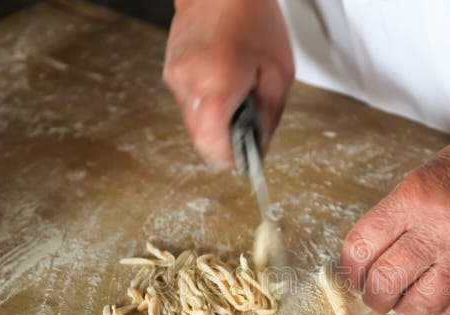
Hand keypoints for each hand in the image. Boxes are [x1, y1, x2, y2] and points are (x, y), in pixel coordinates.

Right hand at [163, 0, 293, 167]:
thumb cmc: (255, 21)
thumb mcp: (279, 75)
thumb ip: (268, 118)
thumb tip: (258, 150)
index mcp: (217, 86)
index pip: (213, 146)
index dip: (231, 158)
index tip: (245, 158)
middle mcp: (189, 84)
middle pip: (201, 139)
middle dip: (224, 141)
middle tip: (246, 127)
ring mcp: (175, 76)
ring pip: (193, 122)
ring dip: (214, 121)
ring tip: (237, 93)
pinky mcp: (171, 69)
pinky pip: (188, 102)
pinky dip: (206, 103)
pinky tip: (223, 80)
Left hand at [340, 118, 449, 314]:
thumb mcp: (419, 180)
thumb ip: (392, 221)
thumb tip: (366, 265)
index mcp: (415, 198)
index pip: (362, 246)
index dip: (350, 269)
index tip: (354, 274)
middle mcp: (441, 228)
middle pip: (386, 281)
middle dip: (373, 295)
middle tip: (375, 293)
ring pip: (420, 305)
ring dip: (404, 309)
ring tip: (404, 298)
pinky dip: (436, 311)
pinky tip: (433, 298)